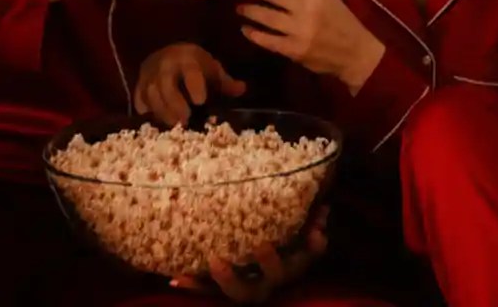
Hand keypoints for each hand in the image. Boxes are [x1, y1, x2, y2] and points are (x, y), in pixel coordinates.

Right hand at [133, 43, 246, 124]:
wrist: (168, 52)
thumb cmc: (195, 65)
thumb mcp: (212, 69)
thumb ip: (225, 82)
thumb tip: (242, 89)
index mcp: (187, 59)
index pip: (190, 71)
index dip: (194, 85)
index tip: (201, 101)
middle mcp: (165, 65)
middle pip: (166, 84)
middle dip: (174, 103)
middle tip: (185, 121)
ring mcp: (149, 75)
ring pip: (151, 93)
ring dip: (161, 111)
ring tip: (173, 127)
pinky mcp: (139, 85)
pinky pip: (139, 99)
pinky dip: (146, 111)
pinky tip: (155, 123)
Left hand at [171, 208, 328, 303]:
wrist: (245, 274)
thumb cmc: (270, 240)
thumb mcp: (289, 232)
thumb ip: (305, 219)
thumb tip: (322, 205)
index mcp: (290, 263)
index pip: (308, 256)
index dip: (314, 248)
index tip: (318, 233)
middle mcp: (270, 281)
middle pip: (276, 277)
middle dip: (271, 262)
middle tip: (263, 245)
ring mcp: (246, 289)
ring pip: (240, 293)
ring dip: (228, 279)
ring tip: (215, 260)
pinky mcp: (221, 293)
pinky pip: (207, 292)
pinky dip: (193, 284)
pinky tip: (175, 277)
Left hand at [235, 0, 384, 93]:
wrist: (355, 52)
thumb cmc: (339, 20)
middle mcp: (307, 6)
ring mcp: (300, 29)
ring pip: (265, 15)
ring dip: (248, 10)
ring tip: (240, 7)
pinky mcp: (294, 49)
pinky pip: (267, 40)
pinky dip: (253, 34)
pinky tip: (245, 29)